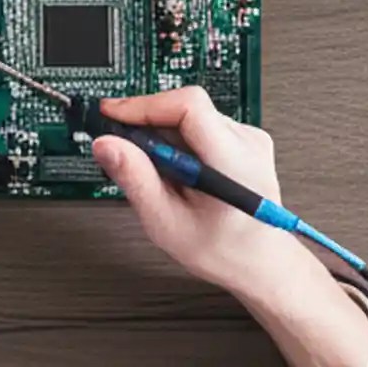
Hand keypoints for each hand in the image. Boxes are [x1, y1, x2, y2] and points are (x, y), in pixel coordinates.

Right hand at [91, 87, 323, 303]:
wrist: (260, 261)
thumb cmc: (223, 250)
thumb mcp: (167, 223)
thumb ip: (136, 180)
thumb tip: (107, 145)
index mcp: (233, 162)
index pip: (188, 105)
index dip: (145, 105)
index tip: (112, 114)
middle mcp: (247, 142)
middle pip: (186, 107)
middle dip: (147, 122)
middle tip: (122, 147)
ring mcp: (248, 139)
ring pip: (191, 115)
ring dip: (163, 134)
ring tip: (154, 171)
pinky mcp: (244, 140)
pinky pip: (201, 125)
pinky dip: (178, 140)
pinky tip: (175, 170)